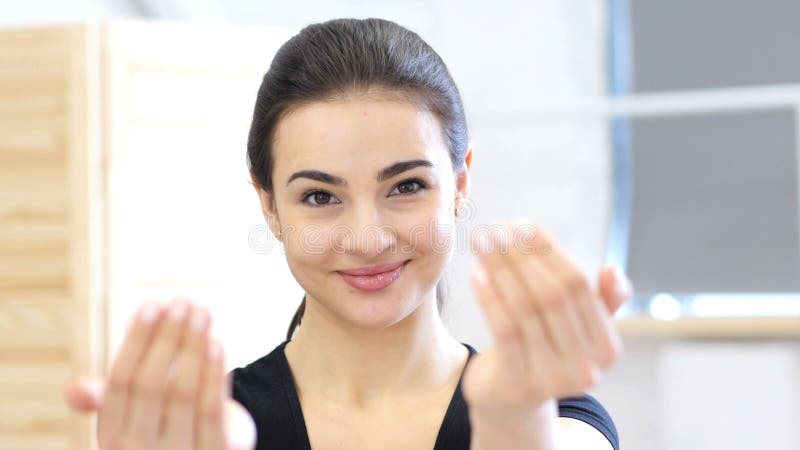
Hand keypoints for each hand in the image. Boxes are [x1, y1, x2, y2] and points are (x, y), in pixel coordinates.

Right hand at [63, 298, 255, 449]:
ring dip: (193, 348)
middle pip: (151, 385)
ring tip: (203, 313)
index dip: (136, 341)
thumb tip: (76, 389)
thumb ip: (105, 396)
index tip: (152, 305)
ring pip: (182, 394)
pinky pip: (211, 411)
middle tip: (183, 302)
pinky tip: (217, 344)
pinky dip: (213, 374)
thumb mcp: (130, 413)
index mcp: (111, 435)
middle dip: (168, 338)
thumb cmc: (162, 423)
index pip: (120, 381)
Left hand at [461, 221, 633, 417]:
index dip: (548, 250)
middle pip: (551, 294)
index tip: (523, 224)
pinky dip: (489, 297)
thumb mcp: (576, 330)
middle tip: (497, 227)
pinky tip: (476, 272)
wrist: (512, 401)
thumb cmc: (544, 350)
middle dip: (521, 255)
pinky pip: (503, 330)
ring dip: (500, 268)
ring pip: (524, 308)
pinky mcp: (519, 384)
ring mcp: (553, 379)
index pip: (577, 284)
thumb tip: (614, 271)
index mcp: (607, 347)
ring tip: (482, 241)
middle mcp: (586, 366)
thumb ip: (599, 302)